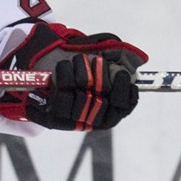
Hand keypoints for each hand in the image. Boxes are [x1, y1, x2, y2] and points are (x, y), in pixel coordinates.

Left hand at [0, 25, 146, 130]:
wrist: (42, 71)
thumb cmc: (78, 65)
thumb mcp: (100, 58)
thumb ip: (119, 58)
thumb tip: (138, 59)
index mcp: (110, 111)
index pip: (125, 106)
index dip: (125, 91)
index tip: (121, 73)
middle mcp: (93, 120)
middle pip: (103, 100)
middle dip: (100, 76)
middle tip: (96, 60)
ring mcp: (73, 122)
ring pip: (81, 97)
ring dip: (81, 72)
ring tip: (78, 60)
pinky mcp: (52, 119)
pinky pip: (62, 98)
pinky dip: (64, 77)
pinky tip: (64, 66)